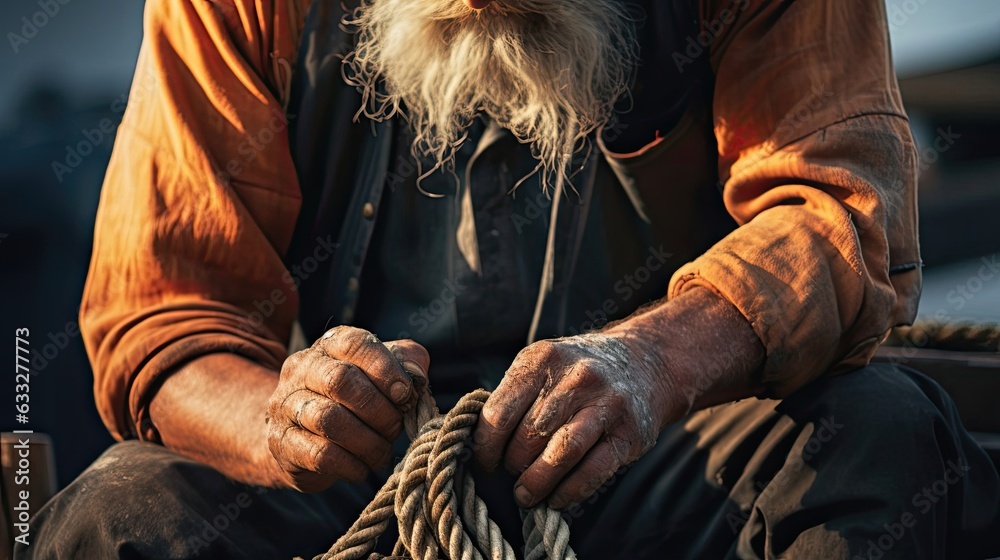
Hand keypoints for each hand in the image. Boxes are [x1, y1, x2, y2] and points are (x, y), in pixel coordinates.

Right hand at [265, 326, 429, 491]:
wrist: (299, 437)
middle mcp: (302, 369)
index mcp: (330, 345)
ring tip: (382, 452)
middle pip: (341, 380)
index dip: (385, 369)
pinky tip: (362, 468)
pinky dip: (351, 465)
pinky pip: (320, 454)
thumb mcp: (381, 373)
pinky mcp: (281, 443)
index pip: (355, 344)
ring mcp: (285, 405)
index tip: (405, 395)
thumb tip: (416, 375)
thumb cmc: (355, 401)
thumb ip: (406, 362)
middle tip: (396, 429)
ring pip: (329, 419)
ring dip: (368, 441)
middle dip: (379, 410)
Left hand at [471, 332, 673, 509]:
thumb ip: (513, 397)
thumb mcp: (544, 366)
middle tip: (509, 478)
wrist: (646, 362)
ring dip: (536, 484)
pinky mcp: (629, 433)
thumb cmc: (578, 373)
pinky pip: (592, 472)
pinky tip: (556, 499)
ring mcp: (606, 404)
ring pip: (559, 455)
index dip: (485, 448)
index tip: (484, 464)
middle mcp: (576, 378)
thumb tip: (477, 446)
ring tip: (525, 496)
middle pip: (528, 437)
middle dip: (511, 466)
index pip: (499, 413)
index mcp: (542, 359)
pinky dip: (569, 492)